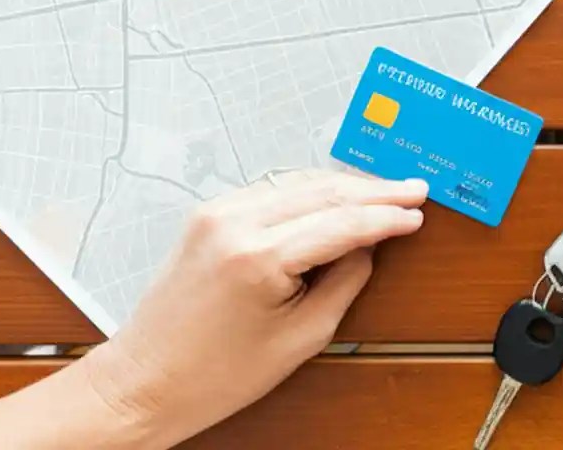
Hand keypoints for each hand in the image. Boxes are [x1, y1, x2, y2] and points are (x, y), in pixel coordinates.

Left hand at [83, 169, 428, 445]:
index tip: (415, 215)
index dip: (386, 217)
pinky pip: (272, 189)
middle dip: (374, 190)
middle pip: (323, 190)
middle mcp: (234, 223)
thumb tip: (367, 247)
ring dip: (344, 185)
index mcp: (257, 257)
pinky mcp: (208, 214)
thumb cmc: (214, 375)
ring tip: (383, 191)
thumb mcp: (301, 338)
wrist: (146, 381)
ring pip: (299, 182)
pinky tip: (335, 195)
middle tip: (412, 190)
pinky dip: (309, 189)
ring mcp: (216, 213)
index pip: (342, 221)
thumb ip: (344, 283)